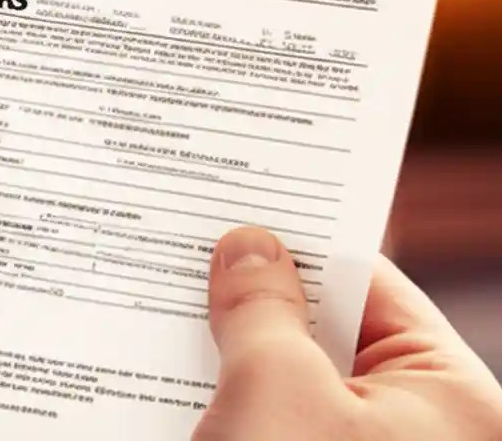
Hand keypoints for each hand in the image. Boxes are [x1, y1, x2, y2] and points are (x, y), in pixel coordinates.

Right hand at [196, 226, 501, 439]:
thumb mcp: (272, 386)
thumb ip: (260, 306)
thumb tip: (247, 248)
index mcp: (453, 397)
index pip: (374, 285)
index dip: (303, 246)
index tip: (244, 214)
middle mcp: (425, 429)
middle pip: (333, 333)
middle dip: (262, 300)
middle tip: (198, 262)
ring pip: (301, 382)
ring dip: (241, 354)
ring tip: (178, 320)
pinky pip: (283, 422)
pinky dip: (239, 402)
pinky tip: (183, 377)